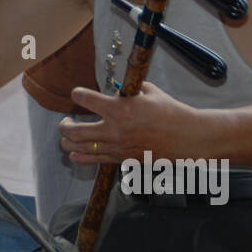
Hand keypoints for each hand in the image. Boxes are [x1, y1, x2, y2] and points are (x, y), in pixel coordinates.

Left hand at [57, 84, 194, 164]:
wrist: (187, 138)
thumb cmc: (171, 112)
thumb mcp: (149, 92)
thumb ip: (128, 91)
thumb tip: (117, 90)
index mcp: (120, 108)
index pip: (85, 99)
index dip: (77, 94)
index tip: (77, 94)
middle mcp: (114, 129)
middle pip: (73, 131)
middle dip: (64, 125)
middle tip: (65, 121)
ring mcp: (117, 147)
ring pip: (80, 148)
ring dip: (68, 142)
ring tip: (67, 136)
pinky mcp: (122, 159)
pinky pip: (94, 160)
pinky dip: (80, 157)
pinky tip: (74, 153)